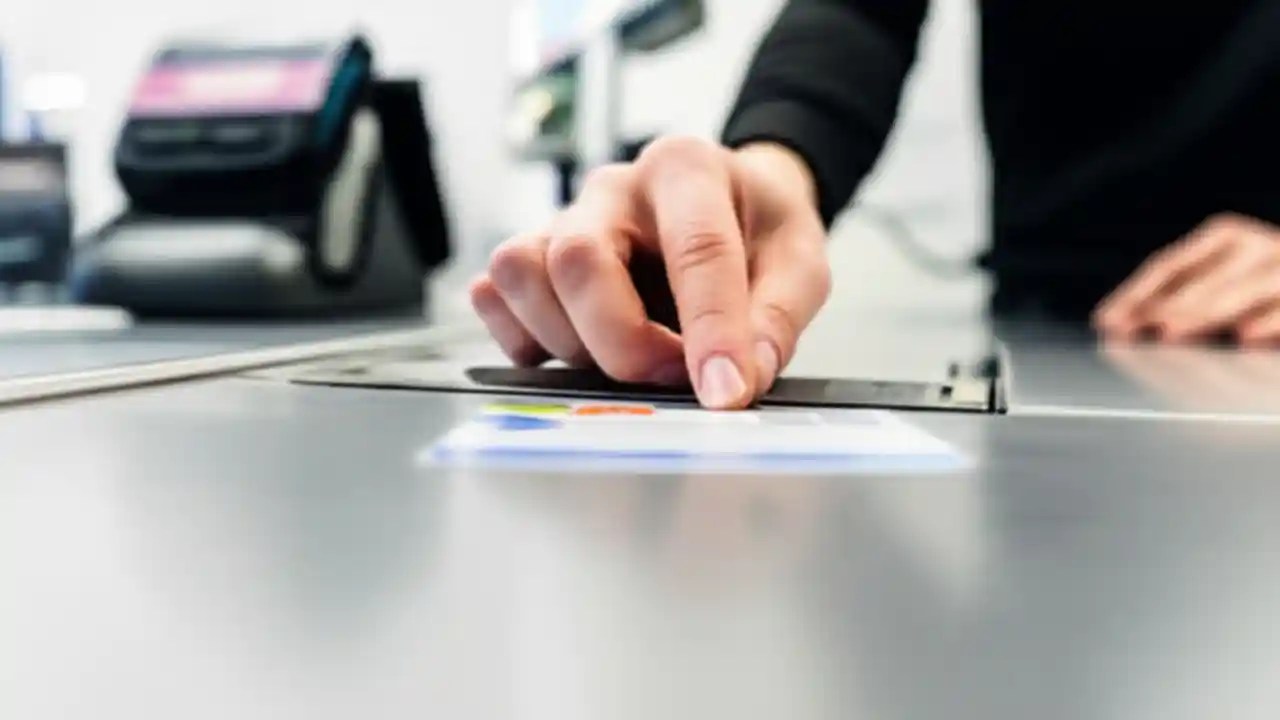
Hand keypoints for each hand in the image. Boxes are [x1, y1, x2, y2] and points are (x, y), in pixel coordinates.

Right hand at [470, 137, 831, 408]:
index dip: (710, 329)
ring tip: (626, 356)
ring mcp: (563, 218)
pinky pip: (494, 297)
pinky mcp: (533, 257)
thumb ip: (776, 319)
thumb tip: (738, 378)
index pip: (695, 249)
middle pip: (579, 259)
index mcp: (686, 169)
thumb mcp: (800, 262)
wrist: (731, 201)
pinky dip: (524, 337)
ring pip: (522, 274)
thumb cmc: (759, 227)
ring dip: (570, 340)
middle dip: (623, 340)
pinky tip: (577, 348)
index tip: (723, 393)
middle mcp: (614, 188)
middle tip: (672, 374)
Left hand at [1094, 213, 1279, 345]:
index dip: (1136, 293)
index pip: (1169, 264)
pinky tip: (1247, 336)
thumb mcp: (1219, 284)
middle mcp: (1256, 244)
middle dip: (1166, 306)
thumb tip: (1118, 320)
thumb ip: (1179, 297)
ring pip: (1246, 288)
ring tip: (1172, 331)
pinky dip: (1272, 318)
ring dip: (1206, 310)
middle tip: (1136, 329)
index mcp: (1224, 237)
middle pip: (1202, 278)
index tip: (1107, 320)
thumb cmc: (1262, 290)